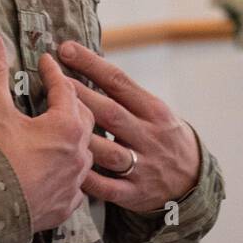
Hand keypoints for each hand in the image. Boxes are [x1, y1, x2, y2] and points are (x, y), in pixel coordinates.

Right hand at [0, 32, 93, 233]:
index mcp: (66, 125)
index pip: (65, 89)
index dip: (53, 73)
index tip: (46, 62)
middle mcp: (79, 153)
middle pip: (83, 119)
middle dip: (72, 103)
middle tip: (59, 93)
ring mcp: (75, 182)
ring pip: (85, 154)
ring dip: (75, 140)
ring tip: (62, 132)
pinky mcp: (66, 206)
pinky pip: (76, 185)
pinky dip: (69, 174)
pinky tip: (61, 172)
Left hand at [58, 40, 199, 214]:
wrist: (191, 180)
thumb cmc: (161, 136)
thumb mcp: (154, 111)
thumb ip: (124, 94)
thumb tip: (84, 64)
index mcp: (153, 110)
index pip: (119, 81)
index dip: (91, 64)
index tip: (65, 49)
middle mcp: (149, 136)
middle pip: (110, 113)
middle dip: (79, 95)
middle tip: (51, 79)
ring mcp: (143, 166)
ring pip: (107, 151)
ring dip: (80, 137)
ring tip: (52, 125)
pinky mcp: (135, 193)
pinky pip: (107, 188)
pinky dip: (87, 179)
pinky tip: (66, 169)